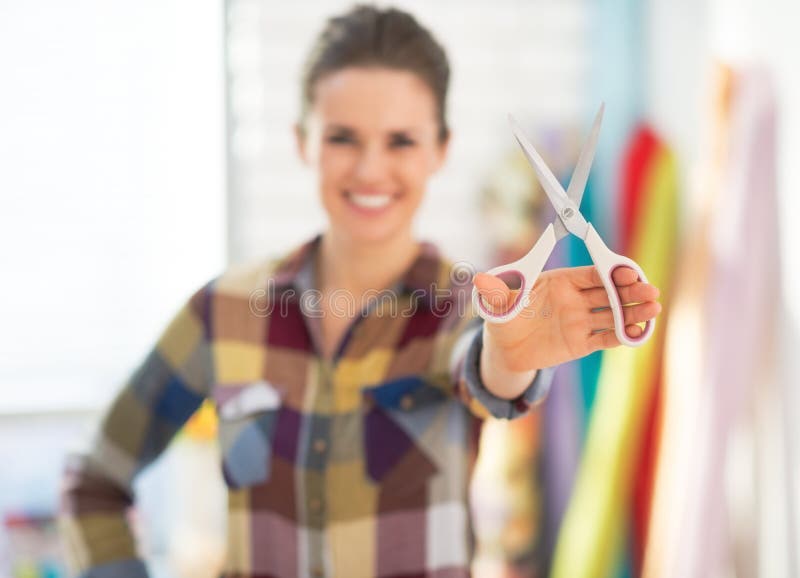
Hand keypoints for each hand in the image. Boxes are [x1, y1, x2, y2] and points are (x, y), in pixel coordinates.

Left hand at [473, 266, 661, 373]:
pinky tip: (639, 333)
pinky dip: (623, 335)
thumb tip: (482, 280)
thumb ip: (497, 291)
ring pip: (612, 314)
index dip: (610, 272)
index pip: (590, 273)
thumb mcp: (496, 302)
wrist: (504, 349)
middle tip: (650, 291)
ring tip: (653, 310)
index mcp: (559, 281)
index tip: (627, 272)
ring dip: (634, 311)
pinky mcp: (581, 343)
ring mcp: (580, 320)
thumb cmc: (501, 315)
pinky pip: (606, 338)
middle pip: (608, 291)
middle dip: (630, 290)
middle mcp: (575, 299)